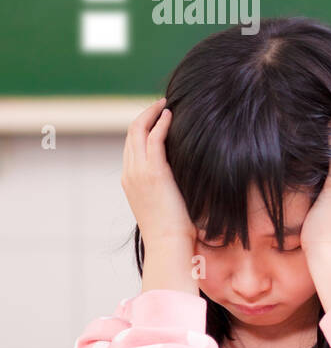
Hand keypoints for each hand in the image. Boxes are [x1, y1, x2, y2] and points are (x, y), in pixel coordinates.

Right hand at [122, 98, 195, 245]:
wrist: (168, 244)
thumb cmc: (173, 229)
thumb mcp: (165, 202)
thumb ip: (166, 184)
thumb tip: (183, 175)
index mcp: (130, 180)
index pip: (131, 145)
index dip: (142, 127)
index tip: (157, 117)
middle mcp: (130, 173)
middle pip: (131, 134)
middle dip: (144, 115)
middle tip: (161, 103)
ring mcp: (138, 172)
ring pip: (138, 132)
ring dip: (151, 114)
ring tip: (166, 104)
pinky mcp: (153, 173)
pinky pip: (154, 139)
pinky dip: (160, 124)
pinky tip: (170, 115)